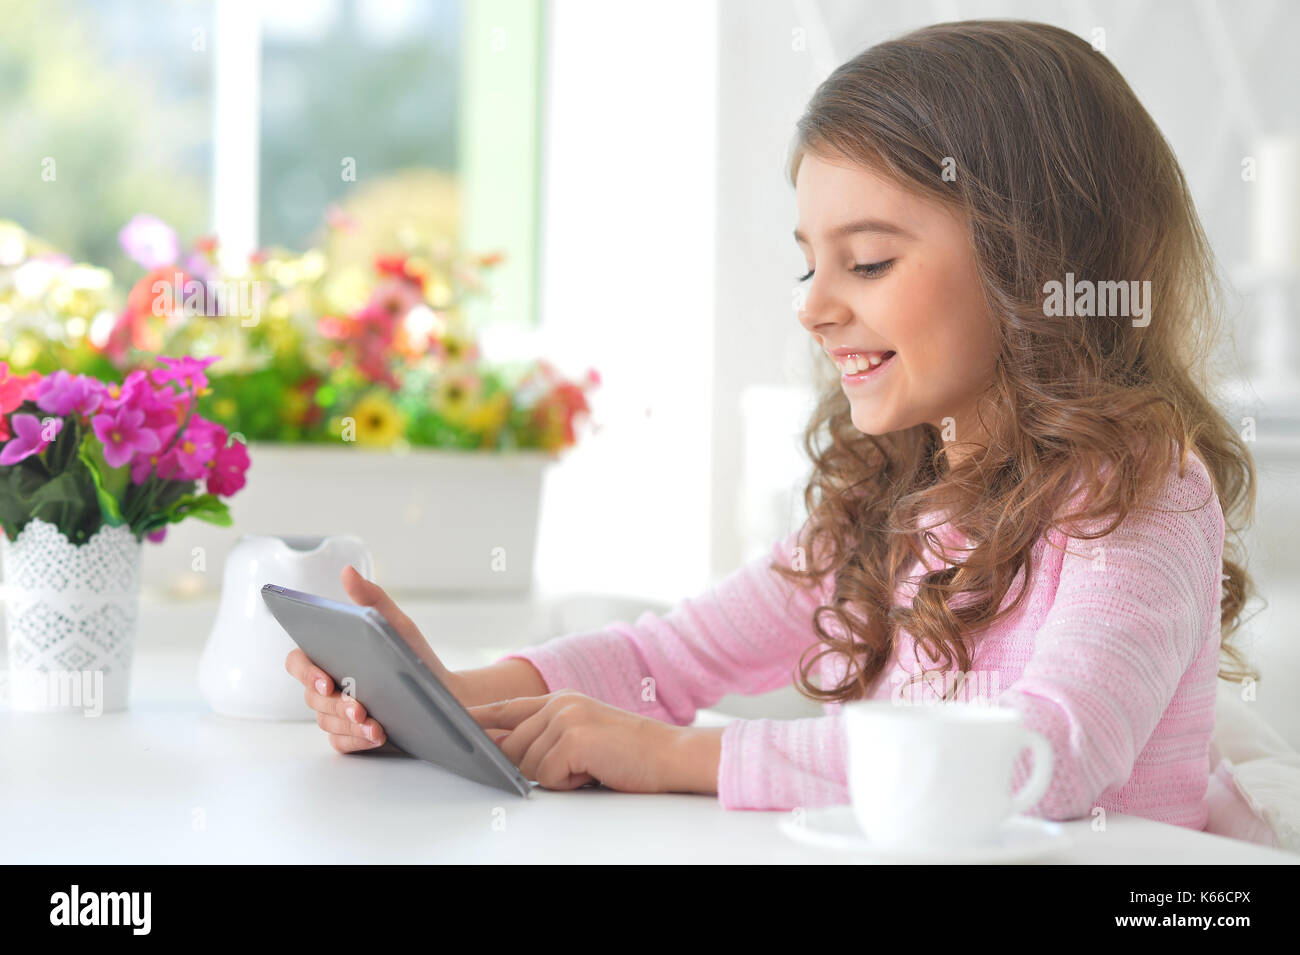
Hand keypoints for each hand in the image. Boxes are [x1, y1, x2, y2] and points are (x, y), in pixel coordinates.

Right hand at [284, 565, 461, 753]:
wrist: (441, 692)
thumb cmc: (412, 656)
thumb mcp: (396, 625)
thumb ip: (371, 599)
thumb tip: (348, 571)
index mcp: (330, 657)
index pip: (298, 663)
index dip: (305, 672)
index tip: (326, 679)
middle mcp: (328, 687)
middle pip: (312, 698)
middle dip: (336, 704)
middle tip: (359, 706)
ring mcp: (336, 714)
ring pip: (326, 722)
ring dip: (349, 724)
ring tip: (375, 724)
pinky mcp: (350, 736)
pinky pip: (341, 742)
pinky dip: (357, 740)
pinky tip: (377, 735)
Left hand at [467, 691, 722, 794]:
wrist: (671, 754)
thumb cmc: (630, 753)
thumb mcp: (583, 737)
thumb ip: (545, 738)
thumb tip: (504, 751)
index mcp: (560, 700)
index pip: (506, 709)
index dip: (478, 719)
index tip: (452, 723)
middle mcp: (559, 703)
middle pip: (511, 746)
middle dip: (530, 768)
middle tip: (574, 769)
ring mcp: (565, 718)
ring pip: (527, 765)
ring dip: (556, 777)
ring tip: (589, 768)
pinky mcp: (573, 738)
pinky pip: (547, 776)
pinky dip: (569, 783)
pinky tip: (594, 771)